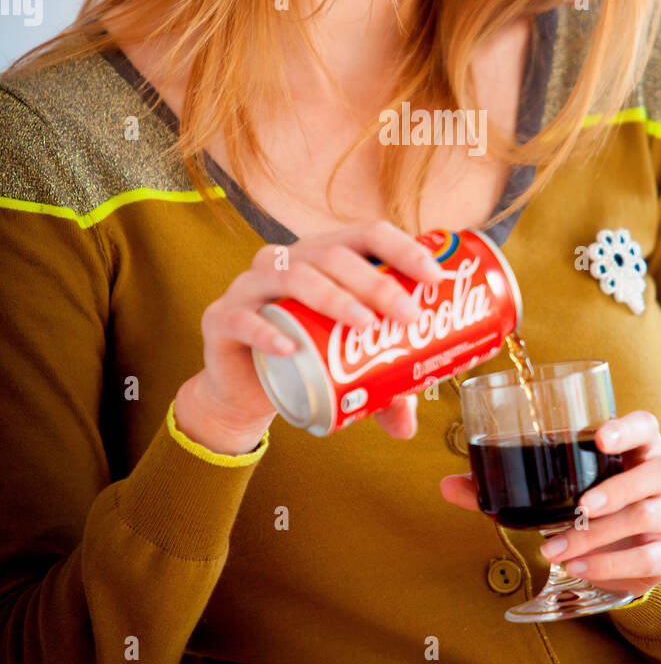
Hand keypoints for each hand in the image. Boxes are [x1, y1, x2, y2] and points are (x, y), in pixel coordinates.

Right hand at [175, 221, 442, 453]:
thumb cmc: (303, 361)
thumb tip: (407, 428)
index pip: (367, 235)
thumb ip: (380, 391)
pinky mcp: (221, 318)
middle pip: (335, 256)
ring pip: (294, 277)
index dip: (404, 249)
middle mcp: (287, 261)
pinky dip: (268, 332)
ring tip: (365, 326)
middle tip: (408, 316)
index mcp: (325, 256)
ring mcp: (251, 286)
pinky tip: (291, 348)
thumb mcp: (349, 372)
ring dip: (334, 298)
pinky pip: (244, 319)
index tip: (435, 279)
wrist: (242, 389)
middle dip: (376, 283)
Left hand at [440, 410, 660, 597]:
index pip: (645, 426)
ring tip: (558, 547)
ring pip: (648, 517)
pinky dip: (608, 565)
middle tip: (580, 506)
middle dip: (616, 489)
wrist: (630, 552)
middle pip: (659, 470)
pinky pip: (646, 558)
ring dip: (600, 535)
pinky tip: (577, 568)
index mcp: (636, 450)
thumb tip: (448, 486)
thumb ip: (505, 485)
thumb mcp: (556, 489)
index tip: (599, 436)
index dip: (627, 428)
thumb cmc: (589, 506)